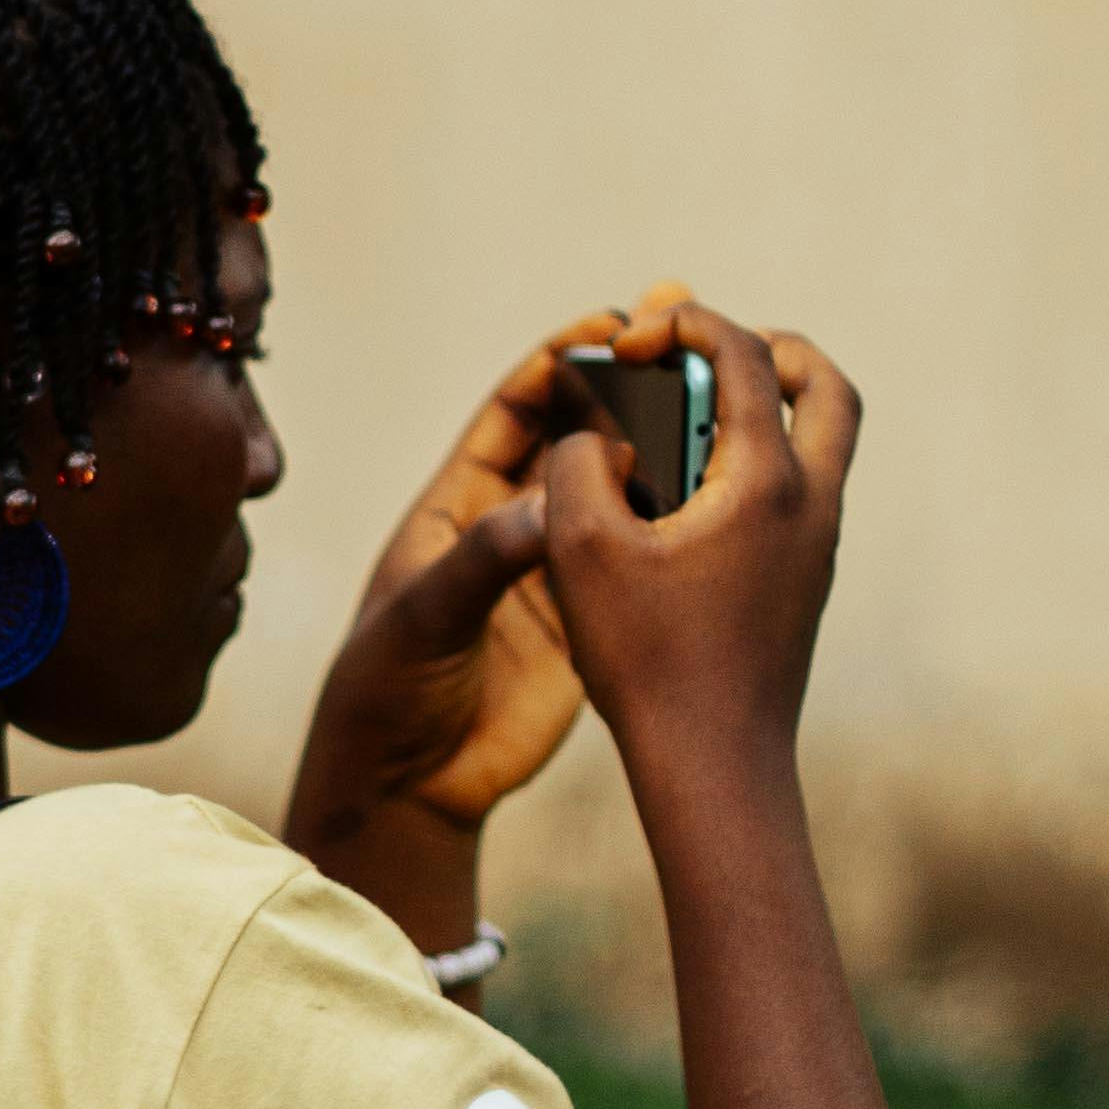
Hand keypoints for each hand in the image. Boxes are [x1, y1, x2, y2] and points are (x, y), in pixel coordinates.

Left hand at [283, 310, 666, 930]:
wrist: (408, 782)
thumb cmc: (387, 688)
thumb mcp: (426, 615)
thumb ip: (485, 559)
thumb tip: (550, 505)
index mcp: (458, 502)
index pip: (515, 409)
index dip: (561, 362)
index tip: (610, 326)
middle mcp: (510, 522)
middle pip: (575, 436)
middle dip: (626, 385)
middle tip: (681, 338)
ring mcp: (554, 569)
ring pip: (618, 491)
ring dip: (662, 447)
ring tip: (721, 403)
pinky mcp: (589, 617)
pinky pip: (637, 554)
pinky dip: (675, 521)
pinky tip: (721, 493)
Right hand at [542, 294, 857, 778]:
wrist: (715, 767)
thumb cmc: (647, 661)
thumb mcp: (581, 548)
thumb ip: (577, 463)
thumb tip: (596, 435)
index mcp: (767, 479)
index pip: (744, 353)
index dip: (684, 325)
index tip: (630, 344)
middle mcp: (811, 503)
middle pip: (825, 385)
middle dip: (769, 350)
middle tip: (705, 355)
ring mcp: (817, 546)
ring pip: (821, 440)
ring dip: (763, 409)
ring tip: (682, 423)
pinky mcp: (805, 582)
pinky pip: (796, 491)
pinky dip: (754, 463)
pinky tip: (683, 499)